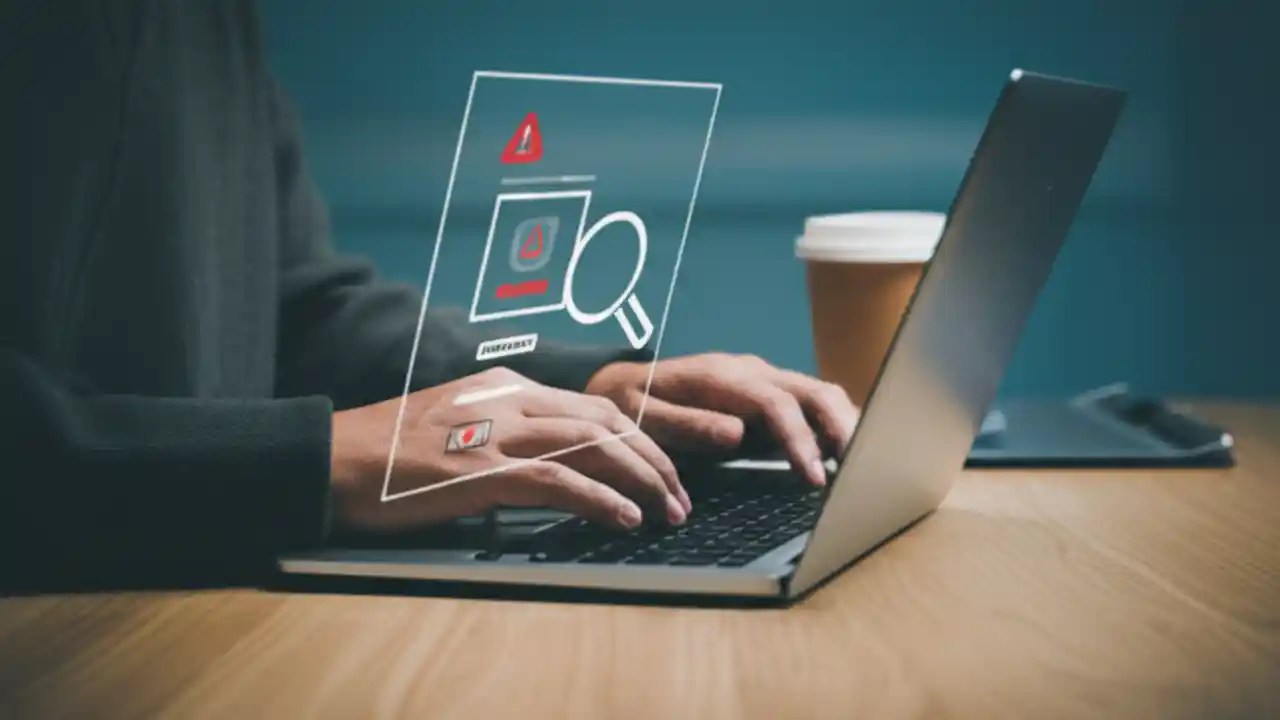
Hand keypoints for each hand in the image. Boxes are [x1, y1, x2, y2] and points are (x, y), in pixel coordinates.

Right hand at [329, 367, 689, 533]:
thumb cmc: (388, 453)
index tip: (664, 468)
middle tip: (681, 495)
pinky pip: (557, 480)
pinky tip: (625, 520)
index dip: (639, 436)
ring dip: (641, 480)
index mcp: (505, 387)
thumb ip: (505, 431)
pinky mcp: (478, 470)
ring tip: (669, 512)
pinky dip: (600, 499)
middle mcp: (508, 400)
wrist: (330, 458)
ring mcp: (494, 433)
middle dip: (654, 458)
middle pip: (607, 419)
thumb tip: (554, 462)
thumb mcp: (457, 426)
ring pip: (594, 444)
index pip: (594, 404)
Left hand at [585, 354, 858, 485]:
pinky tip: (846, 455)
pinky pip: (812, 405)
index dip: (799, 439)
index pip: (776, 404)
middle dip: (843, 428)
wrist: (626, 386)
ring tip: (864, 466)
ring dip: (846, 426)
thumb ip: (689, 425)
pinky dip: (834, 426)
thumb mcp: (646, 417)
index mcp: (723, 377)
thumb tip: (736, 433)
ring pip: (821, 394)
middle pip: (814, 391)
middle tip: (861, 470)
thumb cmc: (634, 406)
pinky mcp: (771, 395)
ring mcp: (765, 380)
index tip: (814, 477)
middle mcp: (751, 372)